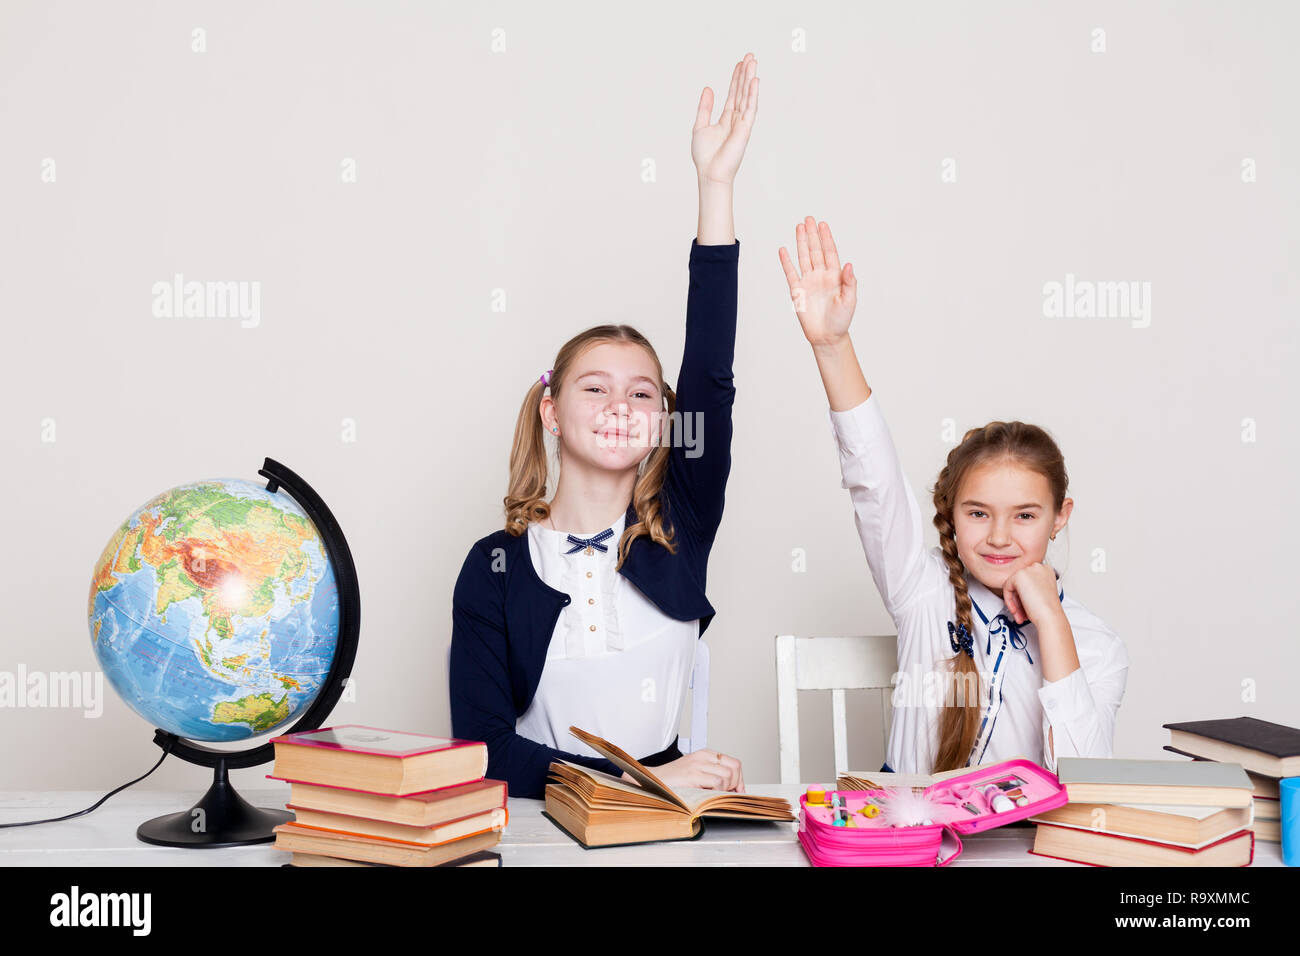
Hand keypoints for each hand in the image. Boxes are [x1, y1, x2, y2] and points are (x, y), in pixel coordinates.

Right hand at [649, 749, 744, 792]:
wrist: (653, 780)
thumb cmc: (674, 780)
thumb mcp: (696, 771)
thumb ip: (713, 774)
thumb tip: (734, 788)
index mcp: (706, 754)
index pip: (734, 763)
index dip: (739, 779)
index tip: (737, 791)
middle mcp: (703, 757)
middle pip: (734, 768)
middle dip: (735, 784)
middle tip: (727, 794)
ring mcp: (698, 765)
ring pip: (727, 775)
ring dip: (725, 789)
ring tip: (714, 794)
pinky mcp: (692, 775)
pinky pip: (716, 782)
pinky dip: (717, 792)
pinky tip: (708, 795)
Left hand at [691, 53, 758, 186]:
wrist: (710, 173)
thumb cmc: (705, 156)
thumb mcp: (700, 125)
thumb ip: (705, 107)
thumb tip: (709, 88)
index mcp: (726, 119)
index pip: (734, 94)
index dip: (736, 78)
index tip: (739, 63)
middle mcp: (736, 119)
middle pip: (742, 91)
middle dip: (745, 73)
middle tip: (750, 55)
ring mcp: (742, 123)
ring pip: (747, 96)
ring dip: (750, 78)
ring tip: (753, 61)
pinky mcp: (745, 129)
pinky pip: (750, 108)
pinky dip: (753, 94)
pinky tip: (754, 80)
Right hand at [778, 217, 858, 348]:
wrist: (827, 336)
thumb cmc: (841, 320)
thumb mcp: (850, 300)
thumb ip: (849, 282)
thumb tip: (848, 264)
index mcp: (835, 276)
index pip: (830, 252)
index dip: (826, 238)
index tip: (823, 224)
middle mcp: (821, 276)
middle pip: (815, 250)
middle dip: (812, 235)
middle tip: (809, 219)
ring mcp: (808, 282)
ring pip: (803, 257)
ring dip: (801, 242)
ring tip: (799, 227)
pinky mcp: (797, 291)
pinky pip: (791, 273)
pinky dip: (786, 262)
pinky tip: (783, 250)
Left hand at [1001, 559, 1063, 626]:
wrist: (1050, 616)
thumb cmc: (1048, 610)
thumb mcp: (1041, 593)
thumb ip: (1030, 587)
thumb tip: (1019, 589)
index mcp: (1046, 571)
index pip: (1028, 580)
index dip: (1026, 594)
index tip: (1027, 604)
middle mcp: (1038, 568)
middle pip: (1020, 583)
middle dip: (1019, 600)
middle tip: (1022, 612)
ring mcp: (1029, 570)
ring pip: (1013, 586)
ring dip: (1015, 602)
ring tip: (1020, 614)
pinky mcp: (1018, 575)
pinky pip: (1006, 588)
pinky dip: (1009, 600)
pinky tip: (1016, 610)